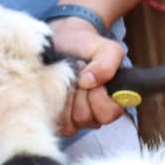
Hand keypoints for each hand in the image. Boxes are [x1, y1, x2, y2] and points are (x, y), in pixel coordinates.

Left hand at [48, 17, 127, 136]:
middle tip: (75, 76)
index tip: (88, 77)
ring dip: (65, 99)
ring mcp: (75, 120)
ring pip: (71, 123)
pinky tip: (52, 89)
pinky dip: (52, 104)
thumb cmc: (82, 45)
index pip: (110, 113)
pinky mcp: (56, 122)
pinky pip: (56, 124)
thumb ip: (107, 61)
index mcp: (112, 99)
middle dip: (78, 95)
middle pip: (87, 118)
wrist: (58, 41)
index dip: (98, 97)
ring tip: (64, 80)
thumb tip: (91, 82)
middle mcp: (95, 113)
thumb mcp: (102, 46)